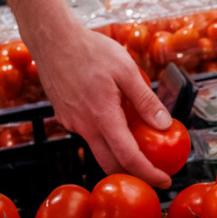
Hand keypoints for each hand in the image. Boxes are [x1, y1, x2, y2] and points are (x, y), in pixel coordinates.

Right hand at [28, 14, 174, 187]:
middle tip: (152, 170)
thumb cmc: (88, 49)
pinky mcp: (64, 115)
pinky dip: (103, 134)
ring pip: (97, 148)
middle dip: (132, 173)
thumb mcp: (125, 69)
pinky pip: (87, 133)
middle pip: (110, 164)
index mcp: (102, 116)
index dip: (148, 173)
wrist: (52, 38)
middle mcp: (84, 125)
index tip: (164, 180)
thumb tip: (164, 124)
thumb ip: (145, 100)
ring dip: (117, 152)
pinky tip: (111, 115)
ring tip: (135, 137)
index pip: (128, 157)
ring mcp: (71, 122)